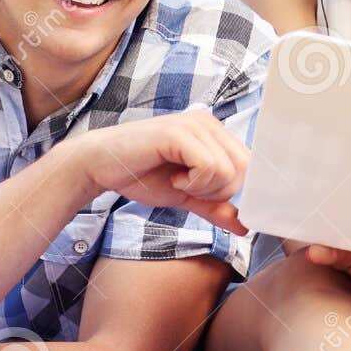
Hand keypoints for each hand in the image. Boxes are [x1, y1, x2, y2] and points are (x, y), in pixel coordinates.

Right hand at [71, 110, 249, 234]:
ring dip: (203, 188)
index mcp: (215, 132)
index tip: (201, 193)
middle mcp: (209, 123)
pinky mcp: (180, 133)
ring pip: (228, 170)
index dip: (230, 189)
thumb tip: (245, 227)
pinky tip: (173, 177)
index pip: (249, 165)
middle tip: (188, 187)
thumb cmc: (142, 175)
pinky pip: (209, 167)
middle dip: (218, 191)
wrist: (101, 166)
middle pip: (243, 168)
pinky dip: (193, 183)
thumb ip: (216, 207)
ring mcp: (195, 125)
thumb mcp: (188, 195)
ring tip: (178, 180)